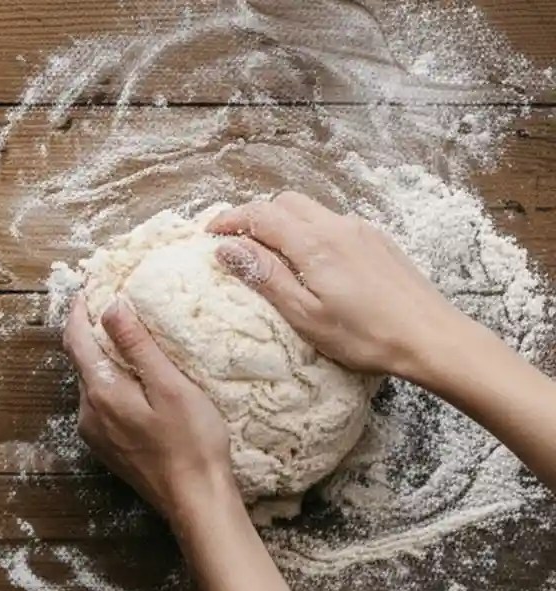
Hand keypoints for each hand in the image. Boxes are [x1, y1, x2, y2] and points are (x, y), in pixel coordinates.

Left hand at [62, 295, 238, 525]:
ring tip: (126, 336)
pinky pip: (101, 404)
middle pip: (81, 361)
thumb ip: (137, 345)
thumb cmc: (192, 442)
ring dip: (103, 357)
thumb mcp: (170, 386)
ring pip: (92, 383)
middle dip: (92, 330)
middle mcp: (88, 413)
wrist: (196, 501)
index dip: (79, 310)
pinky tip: (134, 379)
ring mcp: (96, 434)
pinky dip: (111, 382)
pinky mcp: (109, 447)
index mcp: (101, 393)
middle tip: (112, 303)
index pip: (76, 340)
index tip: (89, 285)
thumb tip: (109, 306)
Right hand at [207, 192, 469, 378]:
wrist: (432, 338)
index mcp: (315, 243)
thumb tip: (227, 248)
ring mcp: (362, 230)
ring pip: (311, 210)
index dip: (230, 220)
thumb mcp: (304, 314)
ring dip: (284, 223)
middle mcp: (338, 226)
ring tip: (271, 254)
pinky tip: (312, 263)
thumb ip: (265, 276)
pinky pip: (333, 224)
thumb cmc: (365, 335)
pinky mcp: (378, 241)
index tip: (209, 234)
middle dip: (256, 216)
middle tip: (237, 244)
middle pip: (285, 202)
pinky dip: (310, 232)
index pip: (260, 215)